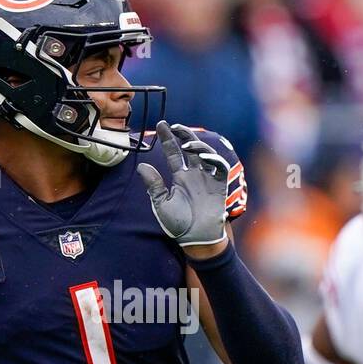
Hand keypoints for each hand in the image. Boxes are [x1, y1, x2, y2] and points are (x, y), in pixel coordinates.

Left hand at [137, 122, 229, 249]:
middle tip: (176, 125)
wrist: (196, 239)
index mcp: (179, 177)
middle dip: (184, 134)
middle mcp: (194, 175)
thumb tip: (142, 165)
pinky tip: (204, 157)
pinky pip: (220, 167)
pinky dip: (214, 159)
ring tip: (187, 145)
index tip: (161, 124)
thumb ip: (153, 184)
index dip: (168, 138)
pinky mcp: (219, 185)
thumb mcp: (161, 203)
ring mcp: (207, 179)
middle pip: (191, 148)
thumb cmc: (178, 225)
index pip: (174, 153)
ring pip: (206, 154)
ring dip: (198, 145)